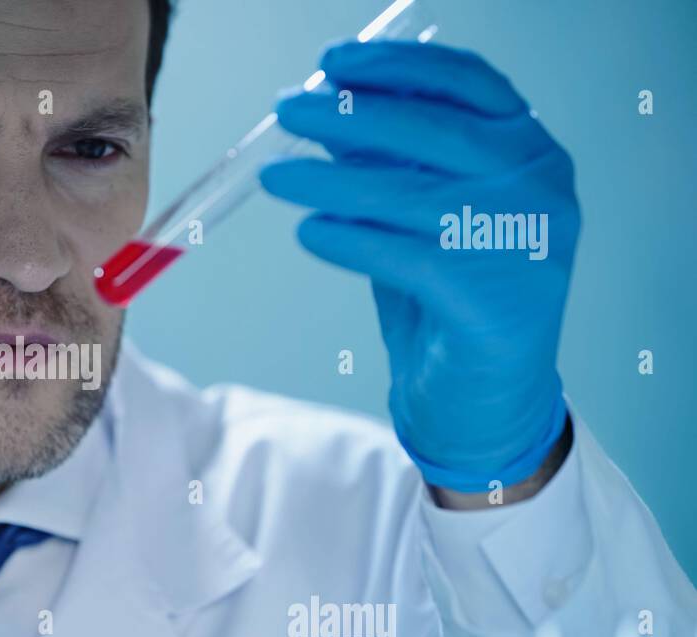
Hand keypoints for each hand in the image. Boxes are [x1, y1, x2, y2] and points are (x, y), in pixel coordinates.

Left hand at [259, 40, 578, 491]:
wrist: (484, 396)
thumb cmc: (449, 295)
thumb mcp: (421, 214)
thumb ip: (391, 163)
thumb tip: (330, 111)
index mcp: (529, 149)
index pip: (468, 83)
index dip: (397, 66)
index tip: (333, 62)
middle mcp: (539, 186)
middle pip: (433, 130)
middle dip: (350, 114)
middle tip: (287, 109)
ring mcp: (523, 242)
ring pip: (408, 194)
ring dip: (330, 180)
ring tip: (276, 176)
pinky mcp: (491, 299)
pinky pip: (402, 256)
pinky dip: (348, 240)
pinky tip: (310, 234)